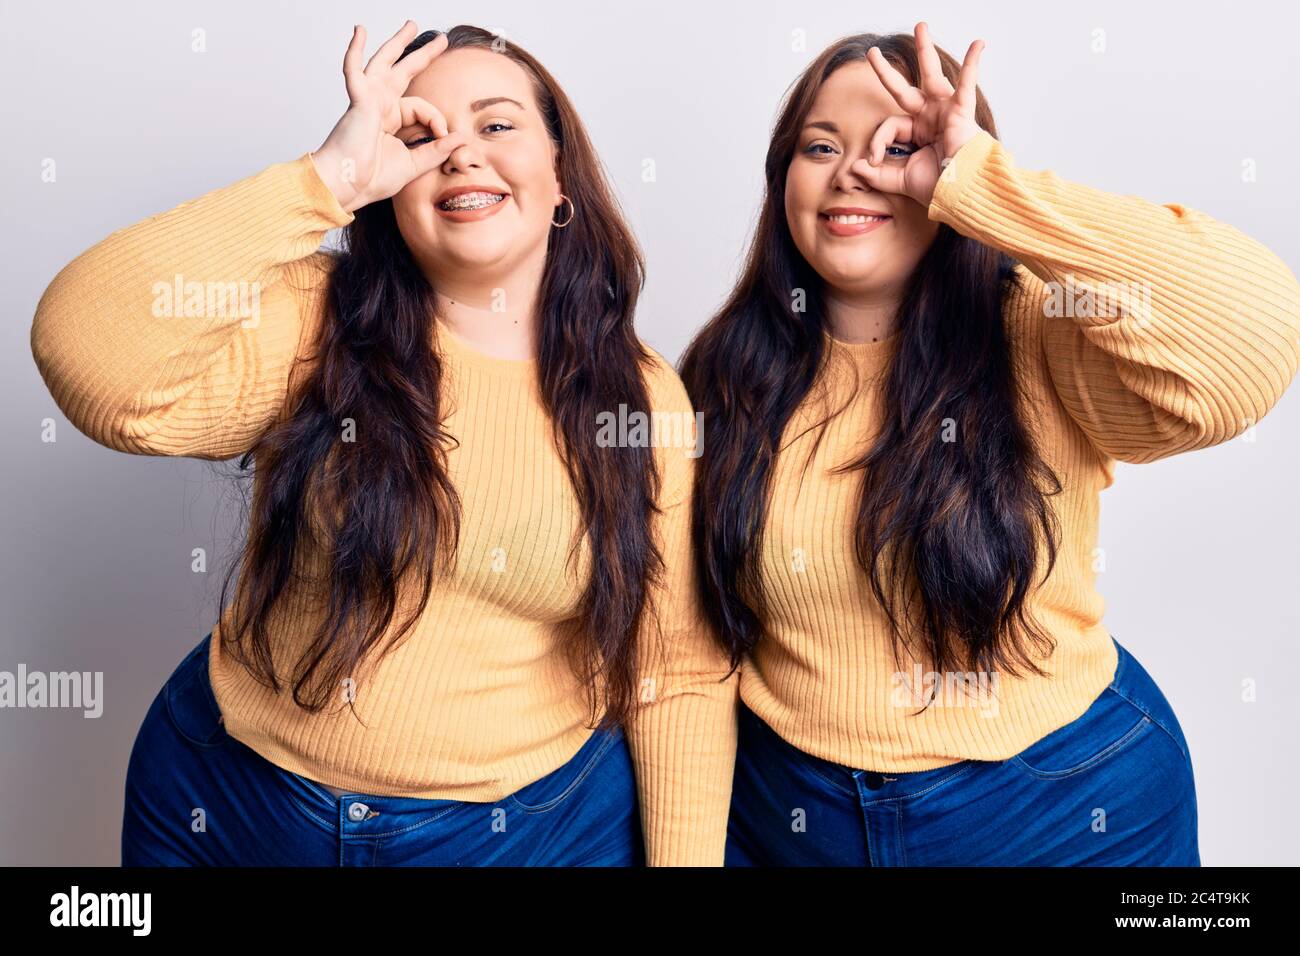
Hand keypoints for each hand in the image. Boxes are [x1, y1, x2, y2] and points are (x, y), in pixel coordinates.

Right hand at [309, 21, 468, 213]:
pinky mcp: (358, 101)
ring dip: (398, 43)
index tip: (444, 137)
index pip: (422, 108)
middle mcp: (379, 106)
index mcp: (391, 121)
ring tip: (412, 25)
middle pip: (404, 73)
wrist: (347, 185)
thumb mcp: (415, 164)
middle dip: (423, 55)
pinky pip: (354, 69)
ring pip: (385, 63)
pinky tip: (359, 31)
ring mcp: (368, 100)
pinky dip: (354, 50)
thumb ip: (437, 151)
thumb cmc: (372, 178)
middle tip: (440, 40)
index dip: (437, 120)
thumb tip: (462, 137)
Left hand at [851, 21, 984, 206]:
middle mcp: (930, 117)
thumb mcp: (900, 180)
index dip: (878, 140)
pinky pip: (967, 84)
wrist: (961, 192)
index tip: (874, 160)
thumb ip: (876, 174)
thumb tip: (854, 167)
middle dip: (887, 72)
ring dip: (925, 50)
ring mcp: (945, 111)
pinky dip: (972, 64)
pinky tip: (978, 44)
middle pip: (904, 89)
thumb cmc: (938, 186)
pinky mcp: (960, 112)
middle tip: (873, 52)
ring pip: (931, 76)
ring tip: (920, 27)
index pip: (889, 126)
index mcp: (917, 132)